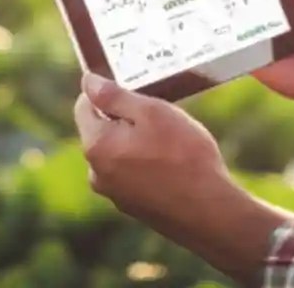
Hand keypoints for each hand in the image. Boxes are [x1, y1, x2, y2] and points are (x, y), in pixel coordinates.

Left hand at [74, 72, 230, 225]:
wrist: (209, 212)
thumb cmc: (183, 156)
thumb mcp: (152, 112)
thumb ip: (114, 96)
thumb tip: (88, 81)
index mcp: (96, 146)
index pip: (84, 105)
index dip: (107, 91)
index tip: (135, 88)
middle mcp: (97, 173)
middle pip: (102, 130)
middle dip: (126, 118)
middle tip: (162, 114)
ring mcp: (115, 194)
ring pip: (120, 152)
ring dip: (139, 141)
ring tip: (173, 141)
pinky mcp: (133, 206)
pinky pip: (133, 173)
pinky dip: (148, 163)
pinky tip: (175, 164)